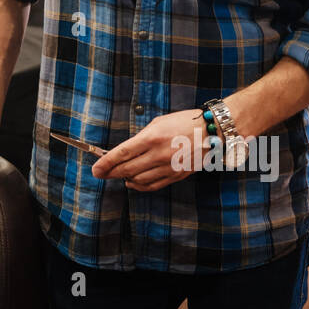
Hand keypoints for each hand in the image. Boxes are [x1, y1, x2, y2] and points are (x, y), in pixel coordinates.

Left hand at [91, 109, 207, 192]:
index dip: (106, 163)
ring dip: (124, 179)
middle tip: (100, 174)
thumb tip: (125, 152)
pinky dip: (139, 186)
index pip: (122, 153)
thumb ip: (141, 138)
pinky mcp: (176, 176)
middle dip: (110, 173)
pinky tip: (132, 182)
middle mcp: (159, 155)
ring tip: (117, 175)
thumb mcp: (158, 123)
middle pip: (127, 169)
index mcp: (152, 137)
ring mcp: (169, 168)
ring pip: (138, 180)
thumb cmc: (184, 122)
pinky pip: (153, 186)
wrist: (212, 132)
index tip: (96, 169)